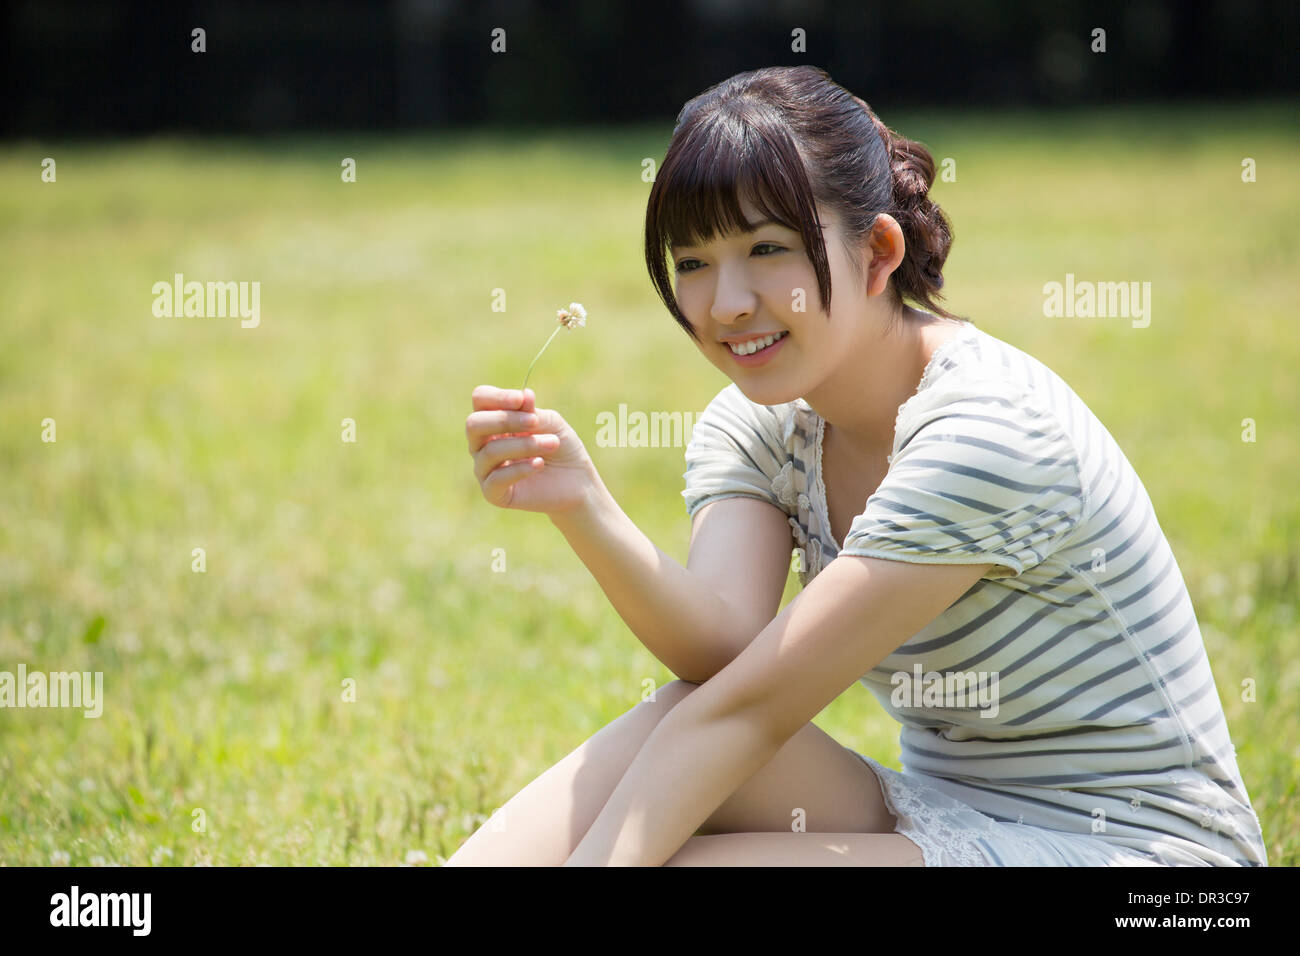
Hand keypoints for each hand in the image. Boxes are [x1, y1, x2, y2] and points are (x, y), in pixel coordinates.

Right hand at [466, 385, 599, 514]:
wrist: (576, 483)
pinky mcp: (493, 493)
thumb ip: (533, 412)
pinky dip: (520, 469)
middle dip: (505, 420)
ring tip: (553, 444)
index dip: (496, 397)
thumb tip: (525, 395)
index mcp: (493, 420)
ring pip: (490, 451)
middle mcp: (482, 443)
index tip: (521, 400)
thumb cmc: (560, 447)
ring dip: (525, 444)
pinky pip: (496, 478)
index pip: (480, 400)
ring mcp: (484, 469)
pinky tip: (540, 464)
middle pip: (474, 424)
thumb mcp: (550, 423)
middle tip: (535, 423)